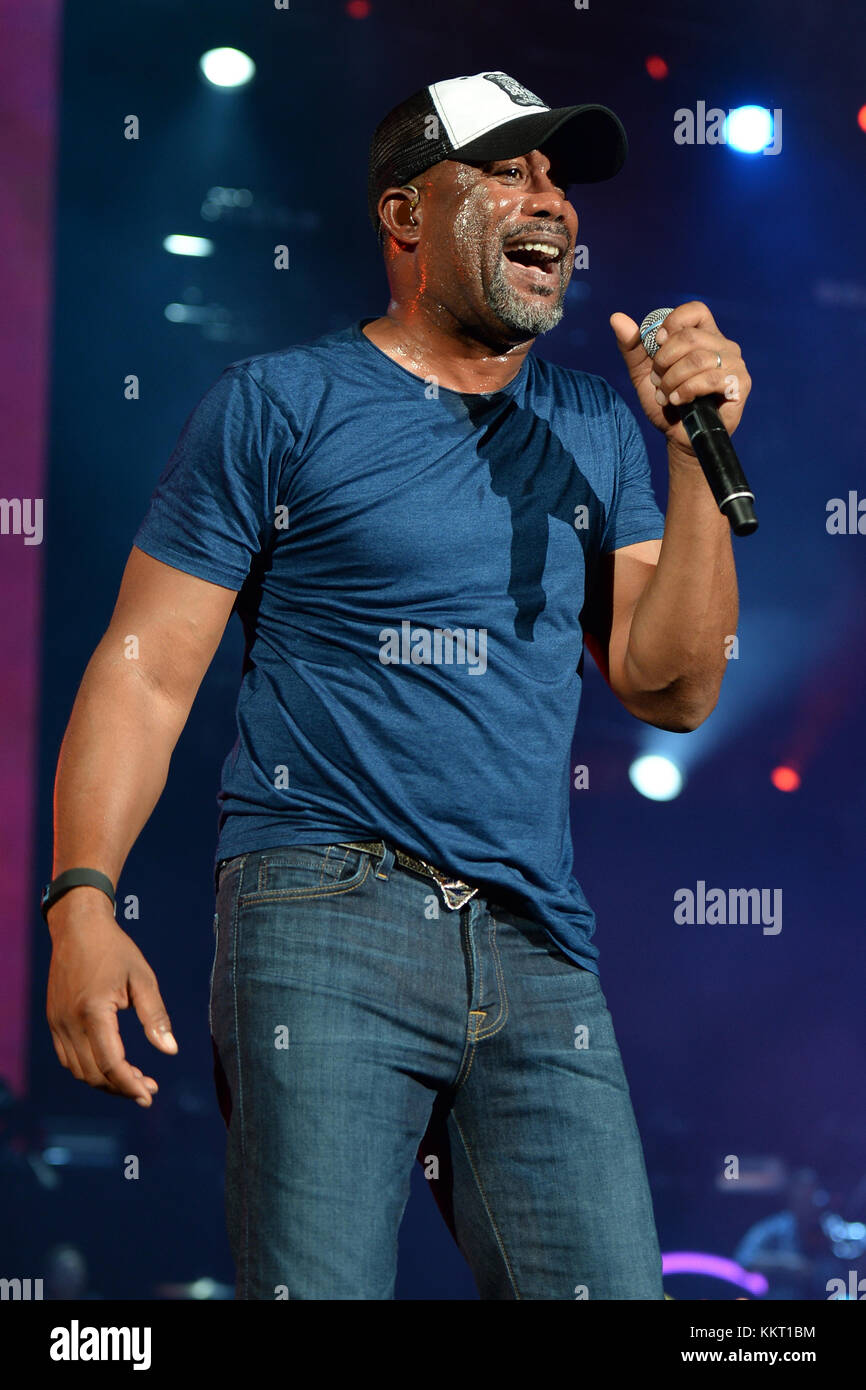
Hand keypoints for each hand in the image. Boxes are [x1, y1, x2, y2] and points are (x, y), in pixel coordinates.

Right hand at [46, 889, 176, 1104]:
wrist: (78, 927)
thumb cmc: (115, 950)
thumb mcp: (143, 978)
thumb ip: (156, 1016)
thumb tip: (170, 1051)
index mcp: (93, 1011)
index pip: (110, 1063)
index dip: (130, 1085)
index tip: (150, 1095)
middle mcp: (69, 1022)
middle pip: (94, 1073)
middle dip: (122, 1087)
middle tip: (149, 1088)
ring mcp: (57, 1023)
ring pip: (79, 1070)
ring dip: (106, 1082)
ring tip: (134, 1079)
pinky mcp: (53, 1021)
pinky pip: (68, 1058)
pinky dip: (89, 1069)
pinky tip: (112, 1065)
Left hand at [610, 301, 750, 455]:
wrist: (677, 437)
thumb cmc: (666, 403)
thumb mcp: (643, 373)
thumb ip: (632, 346)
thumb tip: (616, 318)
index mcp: (705, 336)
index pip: (694, 310)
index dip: (672, 324)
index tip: (656, 345)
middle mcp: (724, 346)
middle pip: (689, 336)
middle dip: (664, 361)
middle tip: (657, 381)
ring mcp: (735, 364)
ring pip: (697, 359)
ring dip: (672, 380)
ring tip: (666, 396)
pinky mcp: (739, 385)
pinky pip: (710, 379)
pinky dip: (686, 391)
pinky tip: (678, 401)